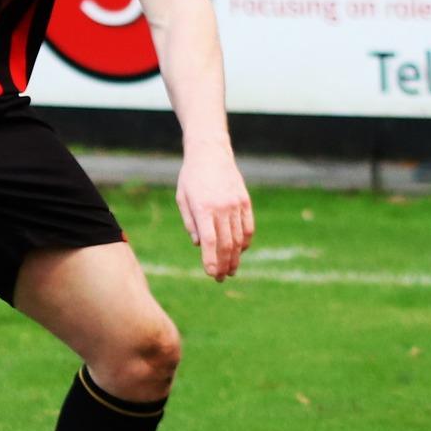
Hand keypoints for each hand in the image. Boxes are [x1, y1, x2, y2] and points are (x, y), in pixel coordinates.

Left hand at [176, 142, 253, 280]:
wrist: (210, 152)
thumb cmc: (191, 177)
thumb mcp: (183, 198)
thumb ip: (191, 223)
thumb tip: (200, 245)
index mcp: (203, 208)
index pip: (210, 242)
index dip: (211, 260)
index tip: (210, 274)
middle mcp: (222, 208)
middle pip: (226, 244)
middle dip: (223, 265)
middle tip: (220, 278)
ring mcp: (236, 204)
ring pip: (238, 239)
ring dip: (235, 257)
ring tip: (230, 270)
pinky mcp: (245, 201)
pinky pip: (248, 228)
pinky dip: (244, 242)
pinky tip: (240, 251)